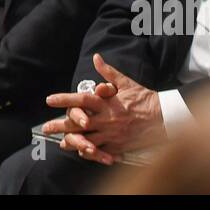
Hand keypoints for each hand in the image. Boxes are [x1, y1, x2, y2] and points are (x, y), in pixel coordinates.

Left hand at [43, 55, 163, 164]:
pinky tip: (81, 152)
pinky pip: (100, 152)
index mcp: (106, 103)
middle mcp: (106, 119)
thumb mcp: (126, 83)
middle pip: (78, 124)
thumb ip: (108, 72)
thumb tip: (96, 57)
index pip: (81, 100)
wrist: (164, 119)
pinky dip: (90, 152)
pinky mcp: (118, 146)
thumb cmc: (143, 98)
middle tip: (45, 128)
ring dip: (72, 142)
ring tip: (60, 144)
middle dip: (60, 126)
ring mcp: (111, 135)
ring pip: (86, 140)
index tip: (49, 100)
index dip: (64, 99)